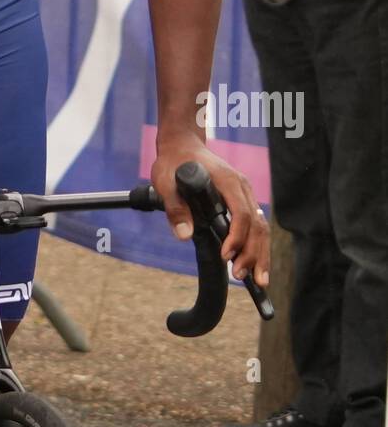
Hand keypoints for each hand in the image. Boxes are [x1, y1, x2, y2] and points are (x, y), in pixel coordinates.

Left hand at [151, 130, 269, 286]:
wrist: (183, 145)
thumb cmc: (174, 161)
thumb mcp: (165, 180)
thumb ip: (175, 207)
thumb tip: (184, 235)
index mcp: (228, 180)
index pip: (241, 212)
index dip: (236, 237)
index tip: (226, 255)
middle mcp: (242, 187)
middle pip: (257, 224)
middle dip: (253, 253)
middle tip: (241, 277)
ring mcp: (245, 194)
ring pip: (261, 227)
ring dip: (260, 254)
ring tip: (257, 281)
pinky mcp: (243, 201)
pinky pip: (256, 226)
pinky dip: (257, 247)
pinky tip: (255, 265)